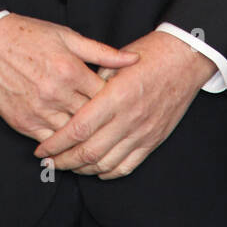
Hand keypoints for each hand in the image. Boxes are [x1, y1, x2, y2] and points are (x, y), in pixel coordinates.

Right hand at [0, 13, 139, 142]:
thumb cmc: (27, 35)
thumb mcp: (67, 36)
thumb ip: (102, 51)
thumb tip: (133, 59)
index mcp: (70, 70)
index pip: (105, 96)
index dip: (115, 100)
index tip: (121, 101)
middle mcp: (56, 93)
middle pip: (91, 118)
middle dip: (103, 121)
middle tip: (114, 123)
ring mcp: (38, 111)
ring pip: (72, 135)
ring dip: (84, 136)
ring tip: (96, 136)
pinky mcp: (22, 122)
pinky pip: (49, 142)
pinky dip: (61, 143)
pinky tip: (70, 142)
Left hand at [33, 30, 216, 179]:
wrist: (185, 59)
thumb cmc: (150, 54)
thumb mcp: (116, 61)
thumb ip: (92, 83)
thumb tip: (69, 99)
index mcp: (116, 97)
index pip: (78, 129)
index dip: (56, 143)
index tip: (41, 149)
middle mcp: (129, 119)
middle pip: (88, 152)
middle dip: (63, 161)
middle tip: (48, 161)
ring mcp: (142, 132)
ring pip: (105, 164)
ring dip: (82, 169)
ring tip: (68, 165)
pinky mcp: (153, 140)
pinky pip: (127, 166)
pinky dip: (107, 172)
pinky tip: (95, 169)